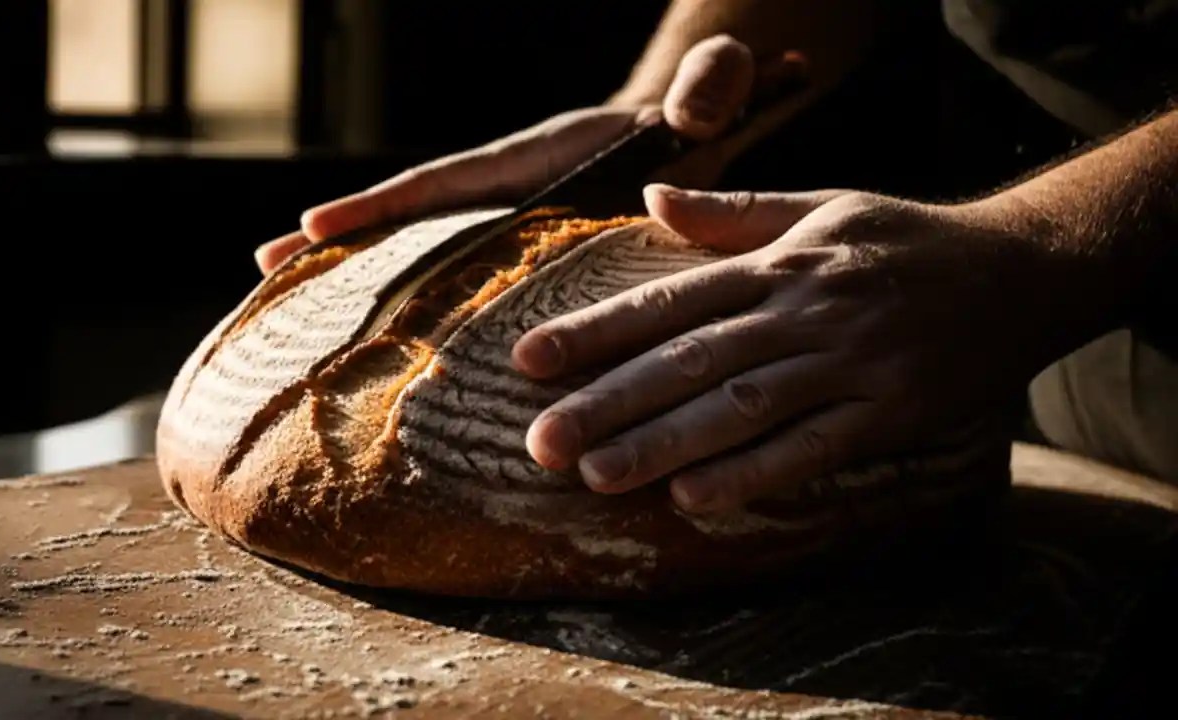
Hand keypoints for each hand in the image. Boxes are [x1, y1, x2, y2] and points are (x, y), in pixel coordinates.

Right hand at [254, 35, 797, 274]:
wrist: (687, 129)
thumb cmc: (692, 111)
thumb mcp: (706, 93)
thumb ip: (707, 90)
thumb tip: (693, 111)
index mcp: (532, 158)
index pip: (448, 182)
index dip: (383, 204)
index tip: (313, 225)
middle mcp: (505, 187)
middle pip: (409, 215)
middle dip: (340, 239)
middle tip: (263, 267)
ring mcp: (507, 220)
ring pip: (421, 248)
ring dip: (356, 275)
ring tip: (280, 305)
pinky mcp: (519, 249)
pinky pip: (456, 274)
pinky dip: (408, 297)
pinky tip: (369, 336)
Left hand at [512, 185, 1069, 513]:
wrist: (1021, 271)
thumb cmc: (906, 240)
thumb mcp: (821, 205)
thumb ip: (732, 211)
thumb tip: (652, 194)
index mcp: (779, 265)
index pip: (670, 299)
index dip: (597, 331)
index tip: (531, 360)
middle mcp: (803, 313)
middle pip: (690, 361)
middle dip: (610, 401)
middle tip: (541, 442)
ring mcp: (848, 366)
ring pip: (741, 409)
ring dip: (664, 443)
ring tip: (595, 475)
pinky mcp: (890, 414)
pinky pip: (812, 449)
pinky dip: (752, 474)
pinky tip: (694, 500)